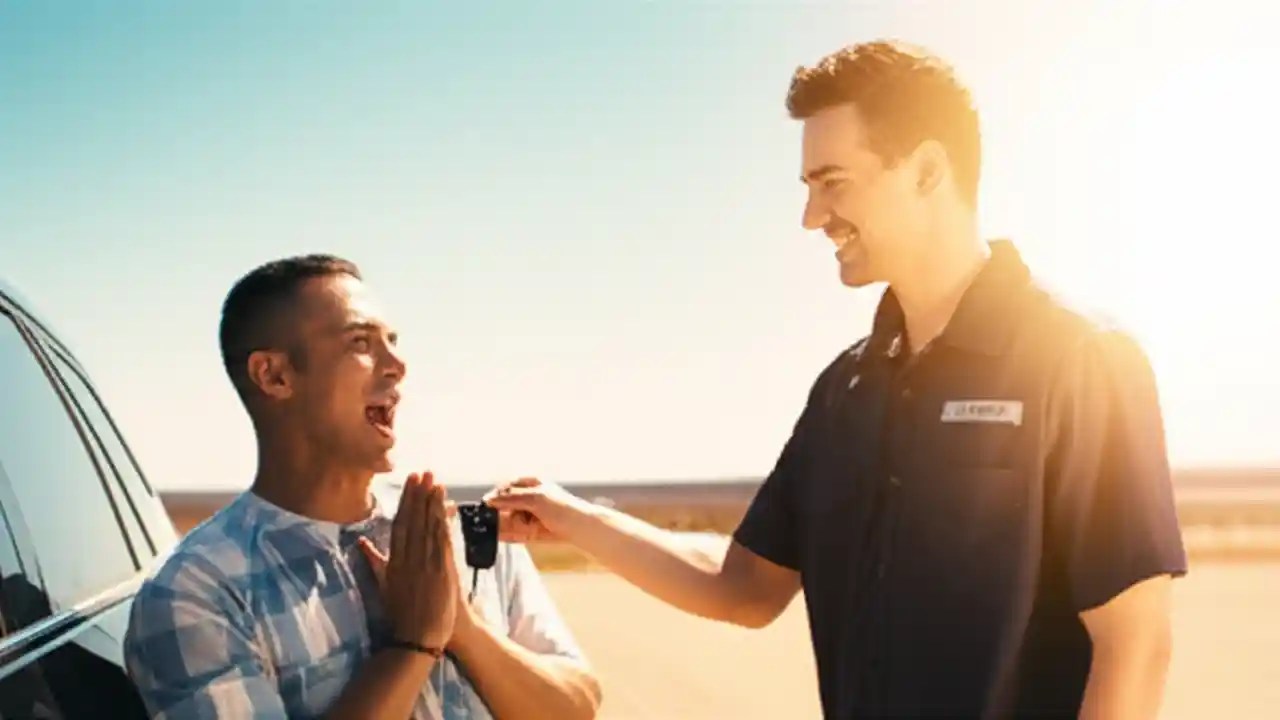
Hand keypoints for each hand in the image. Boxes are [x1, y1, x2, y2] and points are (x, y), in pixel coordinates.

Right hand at [359, 471, 457, 650]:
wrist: (417, 638)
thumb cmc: (402, 614)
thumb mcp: (383, 585)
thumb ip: (374, 562)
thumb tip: (360, 543)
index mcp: (394, 560)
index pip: (400, 524)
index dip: (405, 501)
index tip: (410, 482)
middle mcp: (408, 558)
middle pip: (413, 520)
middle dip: (418, 495)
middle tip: (422, 472)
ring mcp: (424, 563)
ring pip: (428, 527)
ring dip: (431, 502)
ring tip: (435, 481)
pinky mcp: (441, 570)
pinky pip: (441, 540)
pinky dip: (443, 522)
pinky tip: (446, 506)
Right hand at [483, 477, 588, 543]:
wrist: (581, 528)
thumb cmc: (562, 508)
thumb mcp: (535, 498)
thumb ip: (511, 498)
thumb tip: (490, 499)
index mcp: (531, 484)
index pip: (507, 487)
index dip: (496, 495)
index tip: (486, 504)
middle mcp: (529, 498)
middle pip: (505, 504)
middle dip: (498, 511)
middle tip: (488, 518)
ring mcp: (529, 516)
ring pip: (508, 519)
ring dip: (501, 524)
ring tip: (493, 528)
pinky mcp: (530, 532)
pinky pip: (513, 533)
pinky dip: (505, 534)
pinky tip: (496, 536)